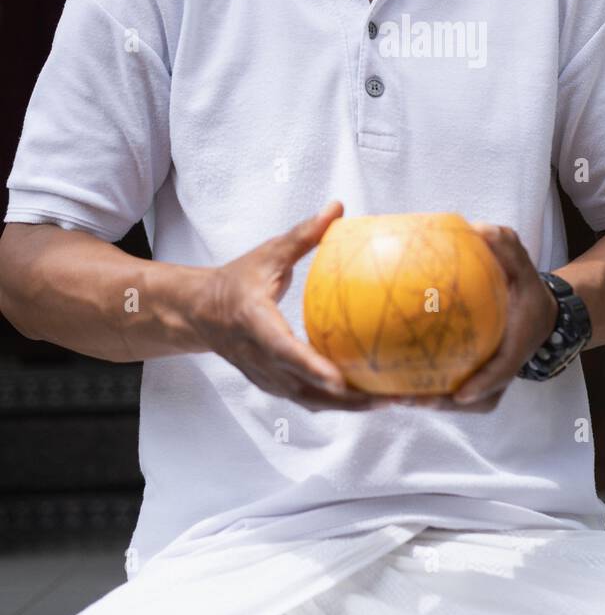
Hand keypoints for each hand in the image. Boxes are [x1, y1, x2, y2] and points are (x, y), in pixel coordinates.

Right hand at [187, 201, 395, 412]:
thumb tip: (337, 208)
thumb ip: (303, 235)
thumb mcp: (268, 254)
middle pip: (306, 389)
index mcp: (255, 325)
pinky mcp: (274, 386)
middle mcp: (260, 359)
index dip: (311, 367)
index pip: (283, 350)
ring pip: (312, 401)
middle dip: (348, 399)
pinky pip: (310, 399)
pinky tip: (373, 396)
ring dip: (351, 406)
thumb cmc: (237, 280)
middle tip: (390, 396)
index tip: (339, 379)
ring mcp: (266, 378)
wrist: (200, 313)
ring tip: (393, 400)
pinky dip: (340, 403)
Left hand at [406, 224, 558, 413]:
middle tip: (408, 399)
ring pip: (460, 402)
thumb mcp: (524, 265)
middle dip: (443, 403)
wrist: (540, 317)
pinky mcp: (477, 382)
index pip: (503, 370)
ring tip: (392, 398)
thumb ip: (507, 247)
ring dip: (429, 402)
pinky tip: (392, 384)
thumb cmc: (526, 290)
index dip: (484, 383)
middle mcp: (503, 370)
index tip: (460, 393)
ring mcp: (491, 381)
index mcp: (517, 345)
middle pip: (475, 399)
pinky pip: (451, 391)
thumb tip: (480, 229)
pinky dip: (426, 390)